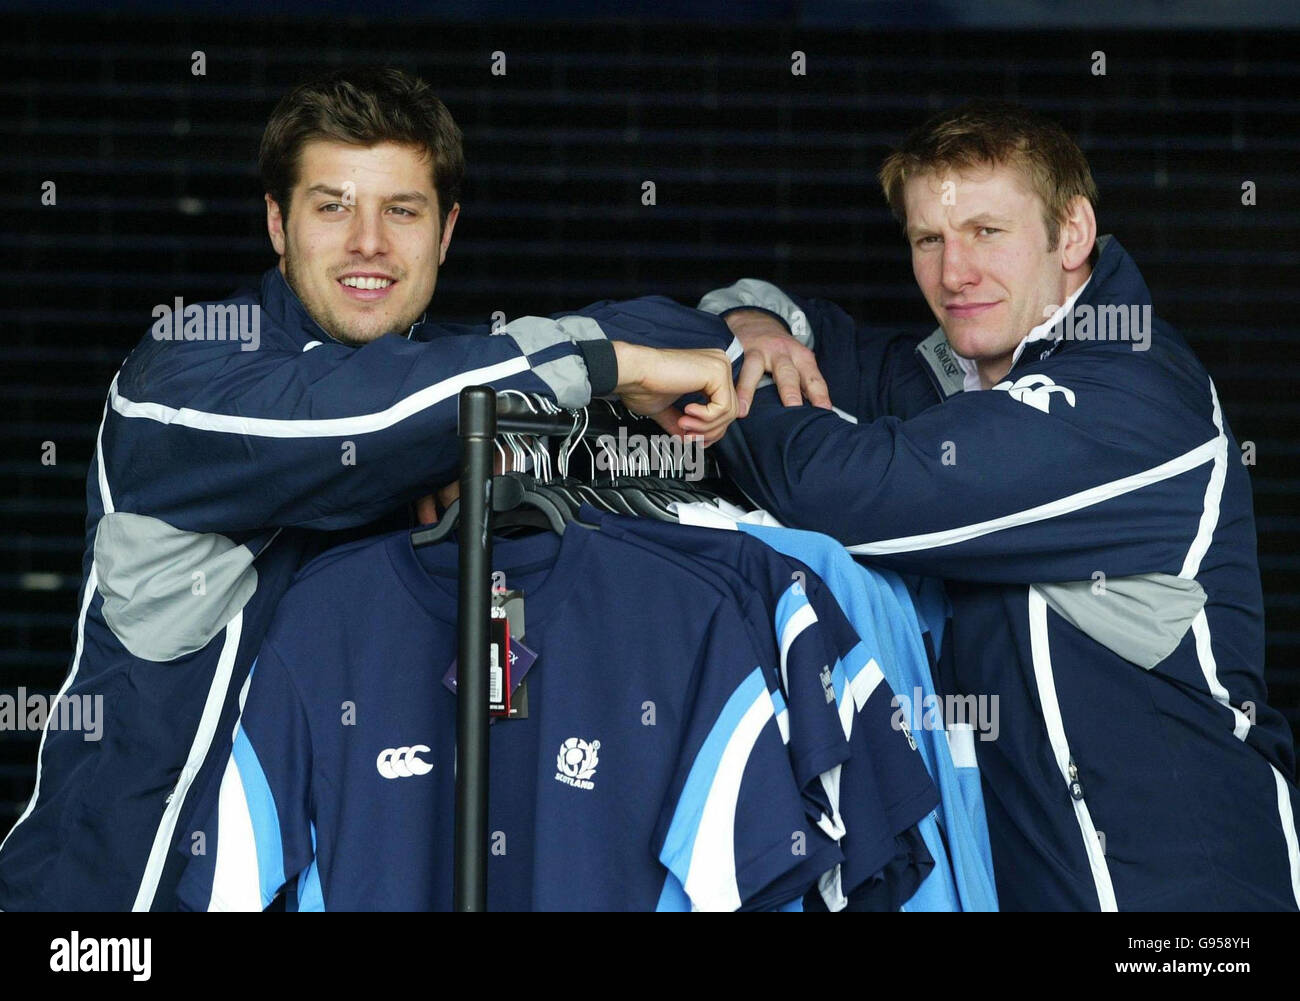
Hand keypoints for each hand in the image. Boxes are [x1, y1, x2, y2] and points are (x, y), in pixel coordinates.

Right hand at [611, 342, 737, 444]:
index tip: (693, 438)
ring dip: (705, 427)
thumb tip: (691, 440)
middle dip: (709, 432)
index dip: (711, 430)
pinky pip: (724, 408)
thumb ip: (686, 423)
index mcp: (708, 371)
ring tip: (683, 424)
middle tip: (688, 437)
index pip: (725, 407)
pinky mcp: (717, 372)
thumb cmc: (642, 385)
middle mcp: (718, 365)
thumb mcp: (668, 410)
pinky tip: (686, 412)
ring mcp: (719, 366)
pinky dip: (705, 419)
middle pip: (731, 412)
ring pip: (729, 412)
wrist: (631, 373)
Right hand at [723, 309, 831, 416]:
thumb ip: (805, 383)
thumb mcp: (797, 360)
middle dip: (790, 392)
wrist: (755, 320)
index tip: (824, 411)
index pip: (813, 378)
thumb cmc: (779, 351)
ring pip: (754, 367)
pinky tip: (722, 395)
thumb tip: (816, 413)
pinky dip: (727, 382)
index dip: (819, 395)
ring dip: (748, 389)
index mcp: (800, 357)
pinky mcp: (738, 350)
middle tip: (793, 409)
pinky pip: (732, 367)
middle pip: (787, 373)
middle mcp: (781, 352)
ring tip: (742, 409)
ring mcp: (758, 350)